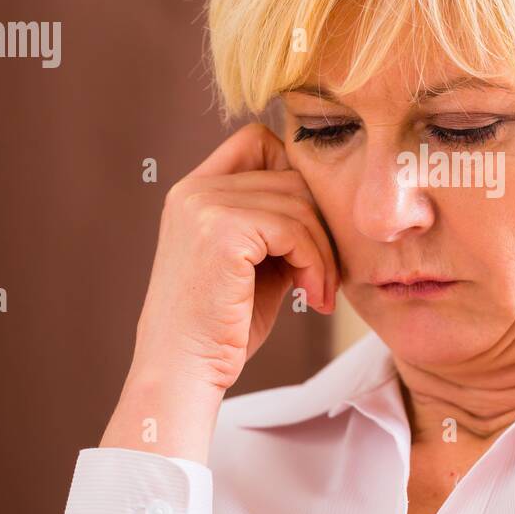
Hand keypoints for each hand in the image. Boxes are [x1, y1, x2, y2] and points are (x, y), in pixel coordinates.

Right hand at [100, 123, 337, 460]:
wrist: (184, 372)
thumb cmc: (224, 328)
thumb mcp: (256, 263)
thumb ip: (280, 225)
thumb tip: (331, 198)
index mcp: (194, 191)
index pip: (259, 142)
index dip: (295, 177)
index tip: (306, 234)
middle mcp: (194, 189)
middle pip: (291, 175)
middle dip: (320, 225)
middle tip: (323, 277)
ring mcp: (204, 205)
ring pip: (300, 203)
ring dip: (323, 252)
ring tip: (318, 293)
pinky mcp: (222, 230)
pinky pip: (294, 230)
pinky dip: (315, 263)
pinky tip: (312, 298)